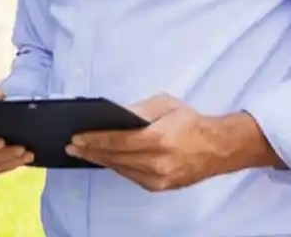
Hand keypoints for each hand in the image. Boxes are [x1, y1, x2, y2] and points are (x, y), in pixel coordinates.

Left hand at [65, 93, 283, 191]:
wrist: (219, 147)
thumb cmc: (190, 122)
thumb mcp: (164, 104)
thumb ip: (137, 110)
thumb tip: (112, 116)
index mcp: (158, 140)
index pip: (117, 141)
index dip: (93, 139)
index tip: (76, 137)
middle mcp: (158, 163)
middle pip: (115, 157)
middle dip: (90, 151)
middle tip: (71, 146)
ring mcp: (159, 178)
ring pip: (121, 169)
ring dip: (100, 160)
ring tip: (82, 152)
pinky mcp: (160, 186)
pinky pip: (131, 176)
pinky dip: (117, 166)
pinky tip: (104, 158)